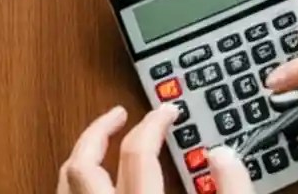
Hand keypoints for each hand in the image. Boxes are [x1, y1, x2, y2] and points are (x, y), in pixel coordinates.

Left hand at [58, 105, 253, 193]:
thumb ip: (232, 190)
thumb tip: (223, 156)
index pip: (137, 153)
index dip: (153, 123)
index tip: (167, 111)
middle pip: (82, 163)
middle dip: (98, 129)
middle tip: (119, 114)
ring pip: (65, 182)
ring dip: (80, 154)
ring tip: (99, 142)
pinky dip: (75, 184)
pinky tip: (93, 183)